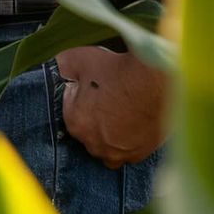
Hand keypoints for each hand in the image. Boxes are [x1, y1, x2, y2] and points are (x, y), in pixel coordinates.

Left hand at [57, 45, 169, 167]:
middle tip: (110, 99)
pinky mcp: (138, 154)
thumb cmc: (118, 70)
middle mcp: (93, 144)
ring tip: (123, 114)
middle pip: (89, 133)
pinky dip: (130, 142)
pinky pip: (128, 153)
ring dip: (111, 136)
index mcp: (75, 123)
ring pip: (108, 148)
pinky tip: (135, 124)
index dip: (83, 98)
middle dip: (96, 119)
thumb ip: (62, 68)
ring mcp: (117, 153)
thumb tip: (57, 73)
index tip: (95, 88)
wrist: (156, 80)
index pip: (72, 112)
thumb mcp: (79, 59)